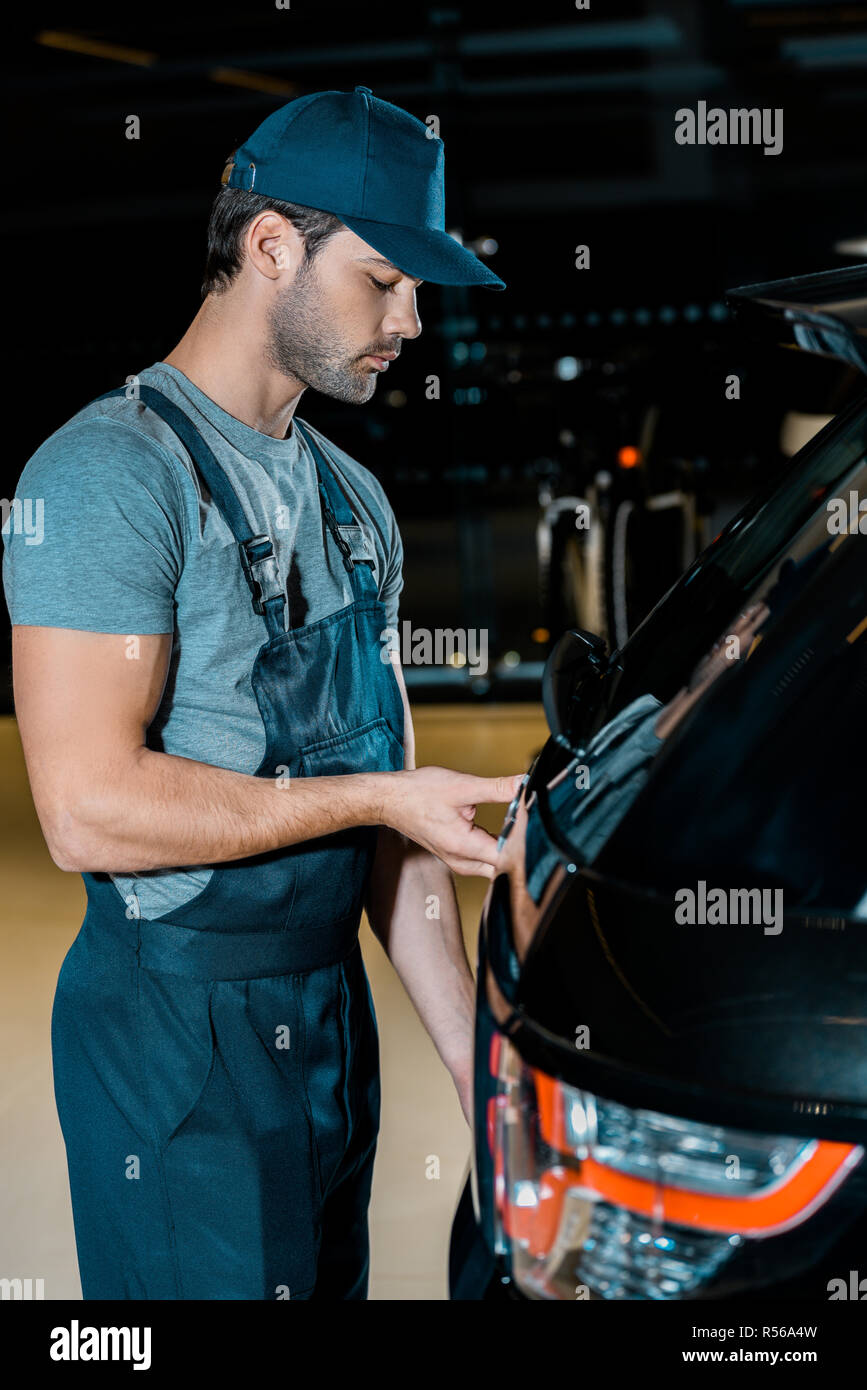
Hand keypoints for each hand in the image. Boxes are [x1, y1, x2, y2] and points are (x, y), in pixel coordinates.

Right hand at [379, 766, 524, 878]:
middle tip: (533, 822)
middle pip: (505, 866)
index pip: (509, 856)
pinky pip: (486, 859)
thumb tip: (524, 785)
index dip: (525, 838)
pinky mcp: (458, 856)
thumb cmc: (418, 794)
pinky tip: (508, 829)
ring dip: (511, 846)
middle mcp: (462, 861)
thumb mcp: (462, 786)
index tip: (533, 817)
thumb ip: (497, 788)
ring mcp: (459, 861)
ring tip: (522, 823)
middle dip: (522, 845)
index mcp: (464, 847)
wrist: (391, 800)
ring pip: (497, 864)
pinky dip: (499, 844)